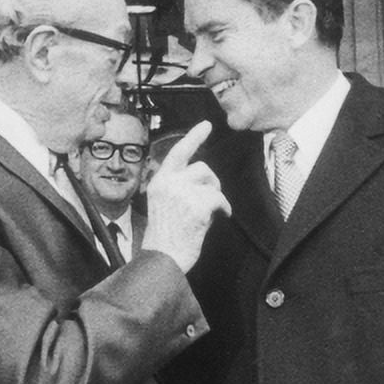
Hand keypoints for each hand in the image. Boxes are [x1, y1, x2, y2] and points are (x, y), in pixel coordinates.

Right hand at [139, 121, 230, 272]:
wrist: (163, 258)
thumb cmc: (165, 237)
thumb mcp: (163, 205)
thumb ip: (177, 188)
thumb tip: (202, 180)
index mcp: (159, 182)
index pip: (178, 152)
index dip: (194, 137)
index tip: (207, 125)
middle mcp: (169, 183)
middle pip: (202, 167)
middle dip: (211, 181)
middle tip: (212, 197)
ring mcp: (183, 193)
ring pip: (212, 182)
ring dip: (216, 196)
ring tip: (211, 212)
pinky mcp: (197, 205)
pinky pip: (220, 199)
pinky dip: (224, 209)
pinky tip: (220, 218)